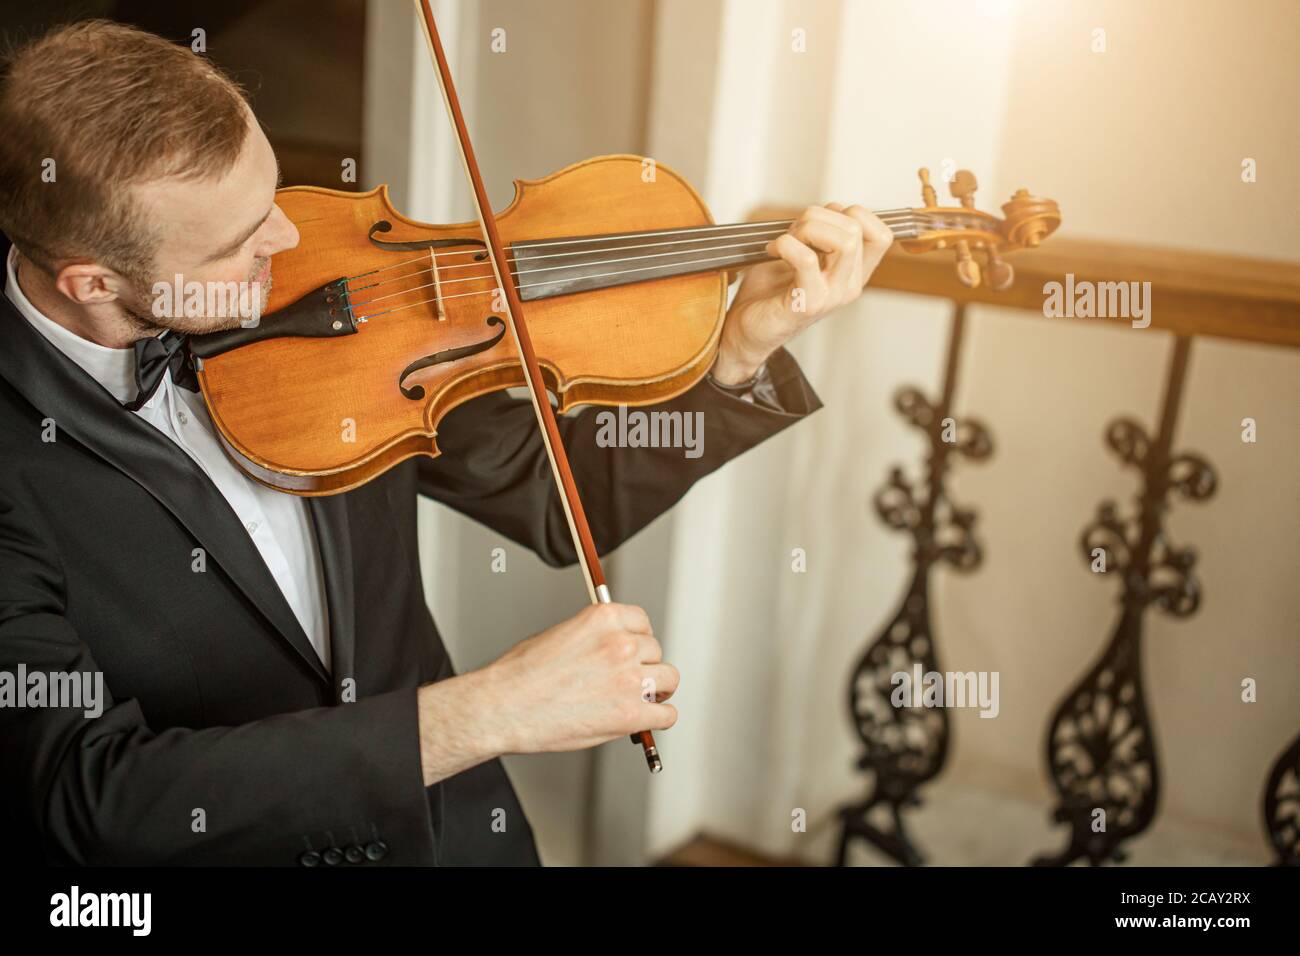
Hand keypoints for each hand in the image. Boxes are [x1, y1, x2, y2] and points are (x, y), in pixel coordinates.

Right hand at [417, 603, 678, 783]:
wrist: (504, 707)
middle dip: (644, 665)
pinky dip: (659, 719)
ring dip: (657, 690)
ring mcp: (628, 679)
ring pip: (669, 680)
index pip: (643, 622)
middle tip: (632, 679)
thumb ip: (594, 637)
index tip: (636, 649)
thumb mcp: (561, 633)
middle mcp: (621, 645)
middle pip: (656, 651)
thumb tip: (613, 647)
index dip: (639, 638)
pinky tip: (646, 720)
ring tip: (643, 699)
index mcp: (604, 619)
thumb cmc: (521, 674)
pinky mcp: (630, 715)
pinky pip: (667, 715)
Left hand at [709, 203, 894, 383]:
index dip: (851, 214)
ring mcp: (832, 295)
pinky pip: (807, 258)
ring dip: (806, 228)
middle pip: (856, 228)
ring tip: (784, 241)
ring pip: (844, 240)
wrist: (747, 331)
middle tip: (793, 232)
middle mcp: (849, 285)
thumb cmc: (771, 292)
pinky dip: (785, 244)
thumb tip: (827, 210)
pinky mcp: (809, 303)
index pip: (881, 234)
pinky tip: (772, 251)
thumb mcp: (805, 256)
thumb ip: (823, 235)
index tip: (821, 223)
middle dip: (819, 217)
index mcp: (852, 273)